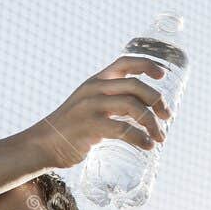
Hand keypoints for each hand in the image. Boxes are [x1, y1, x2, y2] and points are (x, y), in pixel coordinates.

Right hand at [22, 55, 172, 169]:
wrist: (43, 144)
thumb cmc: (71, 128)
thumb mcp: (88, 105)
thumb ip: (109, 103)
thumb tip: (141, 112)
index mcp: (95, 81)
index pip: (124, 63)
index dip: (146, 65)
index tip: (162, 75)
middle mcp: (94, 89)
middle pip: (135, 87)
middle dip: (157, 101)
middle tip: (167, 117)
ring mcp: (91, 107)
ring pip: (132, 107)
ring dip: (152, 123)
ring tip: (160, 137)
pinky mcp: (89, 127)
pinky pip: (122, 129)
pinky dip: (139, 138)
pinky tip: (147, 146)